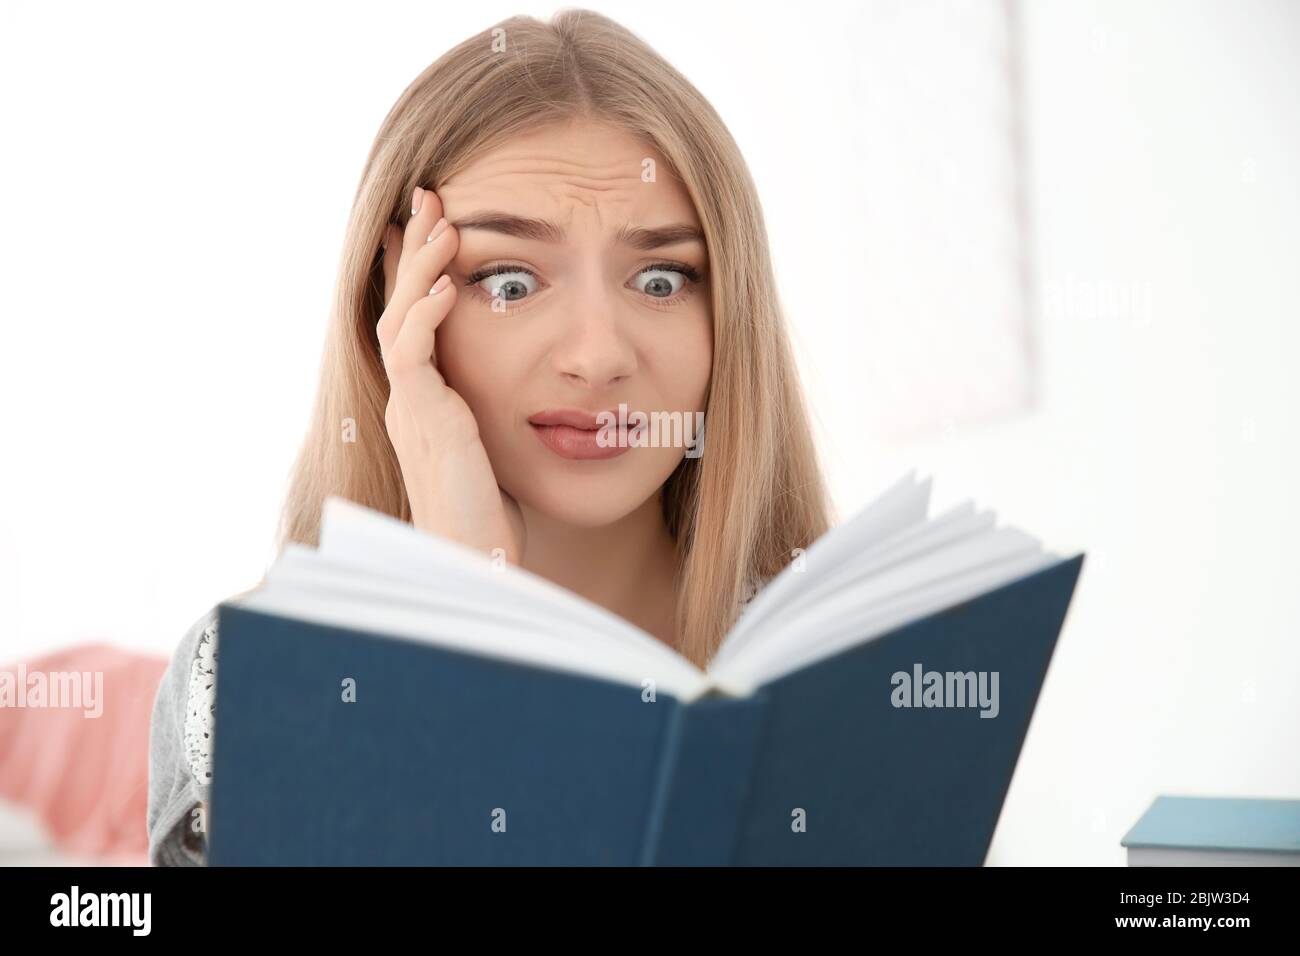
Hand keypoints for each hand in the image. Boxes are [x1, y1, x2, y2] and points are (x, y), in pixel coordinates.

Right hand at [377, 187, 524, 563]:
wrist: (471, 562)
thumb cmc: (492, 517)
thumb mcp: (500, 449)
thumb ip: (503, 413)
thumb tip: (545, 394)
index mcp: (426, 400)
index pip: (417, 317)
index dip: (422, 269)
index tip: (438, 224)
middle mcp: (409, 397)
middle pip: (401, 302)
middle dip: (414, 247)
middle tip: (430, 196)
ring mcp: (409, 406)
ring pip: (400, 316)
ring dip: (421, 265)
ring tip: (443, 220)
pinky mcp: (419, 419)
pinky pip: (412, 353)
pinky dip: (428, 314)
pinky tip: (452, 284)